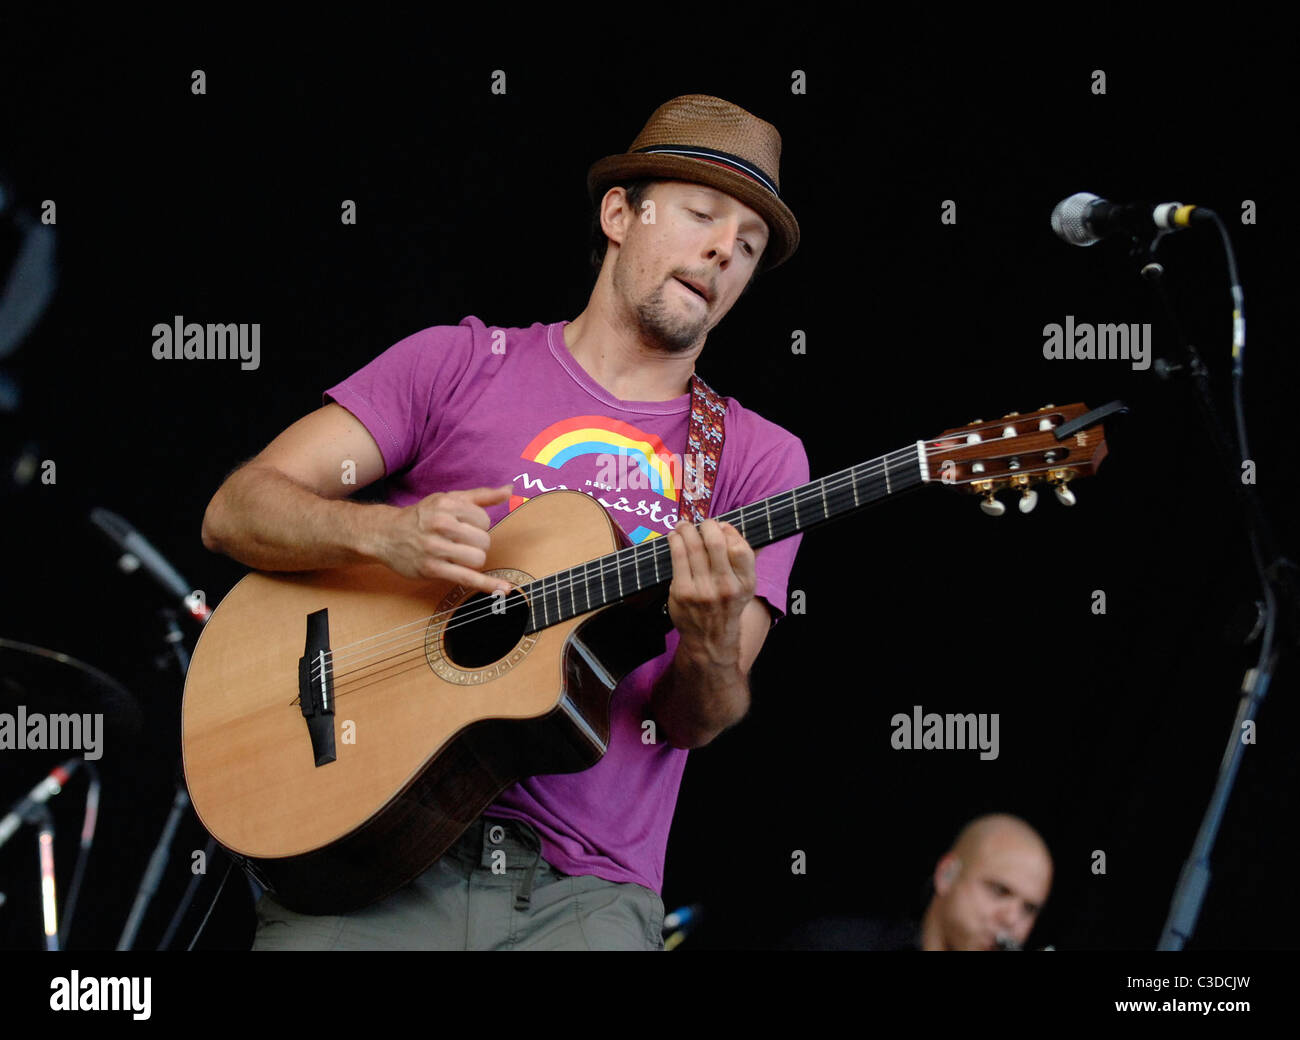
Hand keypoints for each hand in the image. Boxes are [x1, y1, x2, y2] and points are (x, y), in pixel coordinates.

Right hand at [378, 484, 513, 594]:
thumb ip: (481, 495)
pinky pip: (467, 578)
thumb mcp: (448, 499)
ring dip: (474, 560)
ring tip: (460, 555)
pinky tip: (503, 589)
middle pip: (483, 541)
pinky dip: (487, 585)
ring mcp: (435, 548)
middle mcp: (440, 524)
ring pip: (478, 559)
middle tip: (460, 542)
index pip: (484, 520)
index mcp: (447, 504)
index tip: (465, 526)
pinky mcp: (432, 569)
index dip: (479, 525)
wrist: (387, 534)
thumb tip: (509, 491)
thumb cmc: (422, 516)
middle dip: (477, 544)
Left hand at [664, 519, 755, 661]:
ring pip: (693, 546)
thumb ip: (743, 560)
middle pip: (715, 542)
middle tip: (701, 524)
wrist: (709, 640)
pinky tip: (674, 538)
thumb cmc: (726, 607)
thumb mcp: (745, 587)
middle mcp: (727, 587)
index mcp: (746, 583)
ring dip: (686, 529)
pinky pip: (678, 557)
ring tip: (683, 525)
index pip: (740, 547)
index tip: (721, 526)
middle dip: (706, 525)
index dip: (728, 531)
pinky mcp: (682, 592)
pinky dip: (675, 541)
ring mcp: (703, 590)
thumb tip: (729, 527)